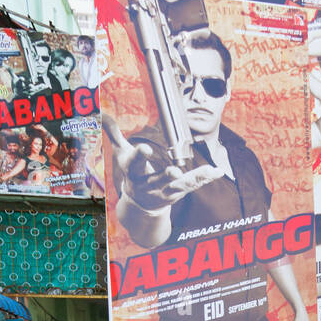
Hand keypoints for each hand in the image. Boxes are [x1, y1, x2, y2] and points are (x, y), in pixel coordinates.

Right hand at [104, 112, 220, 210]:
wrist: (141, 206)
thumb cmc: (133, 175)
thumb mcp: (121, 155)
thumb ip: (114, 134)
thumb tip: (102, 114)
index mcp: (134, 174)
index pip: (135, 165)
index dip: (139, 157)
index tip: (145, 149)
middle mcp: (150, 185)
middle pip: (158, 179)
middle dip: (165, 175)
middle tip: (174, 171)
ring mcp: (166, 191)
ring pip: (181, 185)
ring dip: (193, 179)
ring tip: (208, 171)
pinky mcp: (179, 193)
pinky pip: (193, 185)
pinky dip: (205, 177)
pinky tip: (218, 171)